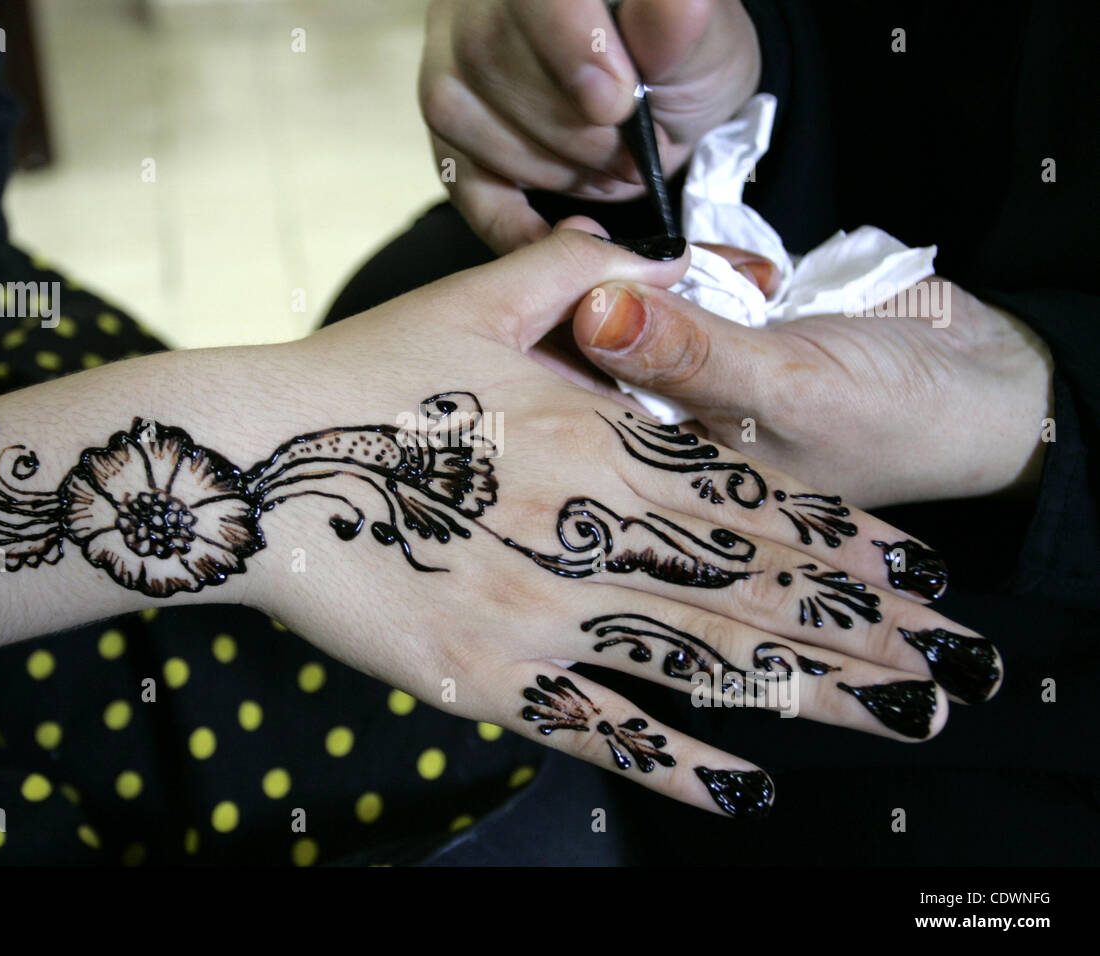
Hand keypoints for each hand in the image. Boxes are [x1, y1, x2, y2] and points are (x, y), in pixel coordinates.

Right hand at [222, 228, 1001, 816]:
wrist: (253, 465)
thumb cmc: (362, 377)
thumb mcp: (473, 298)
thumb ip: (578, 272)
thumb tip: (650, 264)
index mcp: (597, 439)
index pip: (749, 498)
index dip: (839, 541)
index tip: (913, 575)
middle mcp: (589, 533)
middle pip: (749, 591)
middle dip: (854, 633)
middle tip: (939, 667)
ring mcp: (543, 618)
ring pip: (698, 665)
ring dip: (802, 699)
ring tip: (888, 723)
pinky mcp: (489, 680)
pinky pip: (602, 731)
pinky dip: (680, 765)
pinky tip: (748, 791)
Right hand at [419, 0, 760, 252]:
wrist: (667, 103)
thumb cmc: (683, 62)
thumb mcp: (703, 41)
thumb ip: (681, 28)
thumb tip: (675, 3)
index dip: (570, 48)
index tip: (617, 105)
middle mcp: (478, 2)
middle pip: (487, 55)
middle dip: (572, 129)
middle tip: (633, 156)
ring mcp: (449, 63)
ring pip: (459, 114)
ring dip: (550, 167)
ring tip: (607, 172)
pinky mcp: (448, 133)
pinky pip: (455, 177)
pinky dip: (510, 222)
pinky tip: (561, 234)